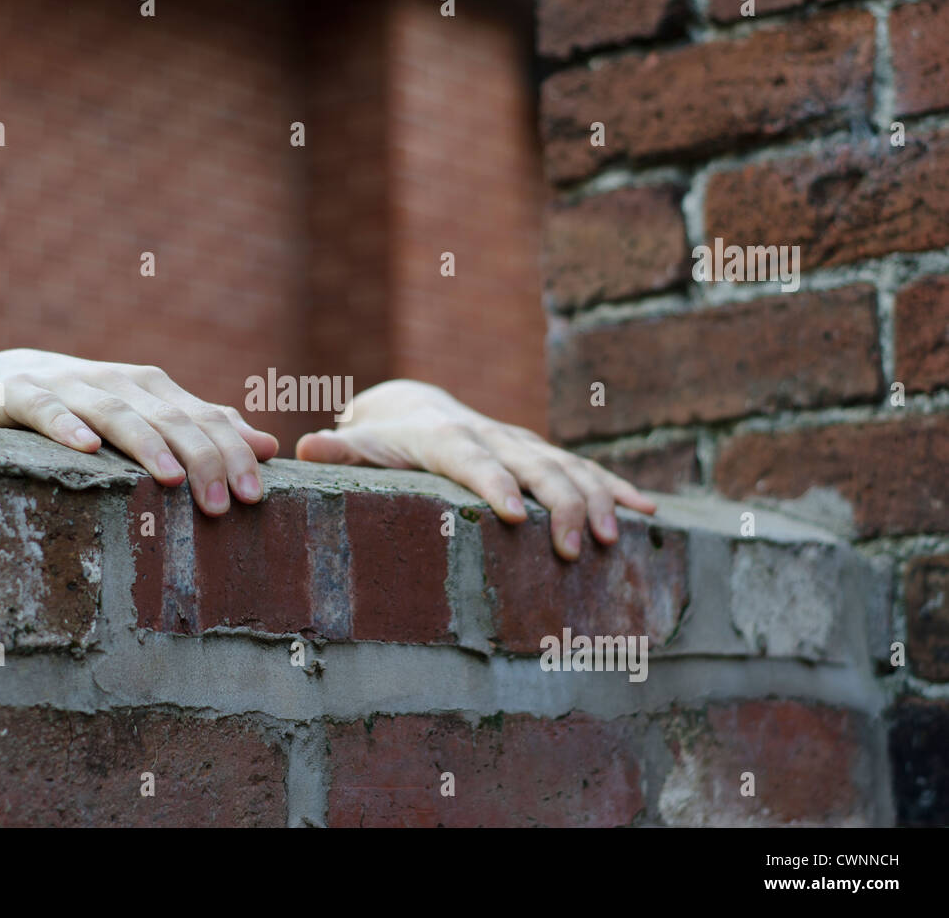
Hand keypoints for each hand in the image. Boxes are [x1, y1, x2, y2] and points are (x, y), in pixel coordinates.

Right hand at [0, 349, 278, 515]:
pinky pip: (46, 408)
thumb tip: (269, 445)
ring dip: (145, 444)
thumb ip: (203, 429)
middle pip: (168, 417)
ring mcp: (67, 384)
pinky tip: (86, 448)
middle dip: (200, 458)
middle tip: (224, 504)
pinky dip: (66, 424)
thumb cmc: (83, 410)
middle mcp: (116, 380)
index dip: (231, 452)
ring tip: (171, 477)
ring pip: (115, 411)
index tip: (255, 495)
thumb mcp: (146, 417)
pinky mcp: (19, 394)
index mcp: (151, 388)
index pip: (202, 417)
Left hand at [295, 379, 655, 560]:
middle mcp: (493, 437)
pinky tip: (649, 515)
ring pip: (568, 468)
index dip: (494, 485)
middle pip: (534, 466)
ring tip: (616, 542)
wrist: (419, 407)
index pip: (473, 460)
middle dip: (559, 505)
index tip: (515, 517)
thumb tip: (307, 446)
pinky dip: (617, 489)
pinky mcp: (543, 456)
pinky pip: (587, 470)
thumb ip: (339, 451)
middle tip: (576, 550)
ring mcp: (524, 445)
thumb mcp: (360, 443)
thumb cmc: (384, 437)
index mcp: (447, 438)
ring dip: (595, 502)